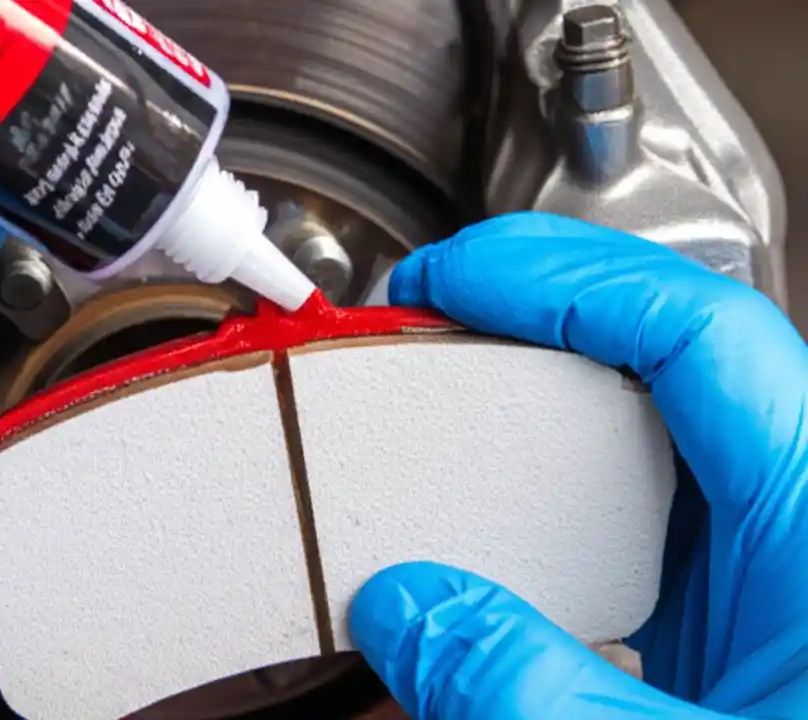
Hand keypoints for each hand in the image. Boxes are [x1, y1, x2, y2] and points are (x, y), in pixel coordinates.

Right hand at [351, 212, 807, 718]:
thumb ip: (528, 690)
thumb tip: (408, 610)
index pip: (700, 330)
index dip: (567, 274)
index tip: (456, 273)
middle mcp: (807, 524)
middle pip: (671, 357)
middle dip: (541, 315)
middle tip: (430, 319)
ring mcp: (776, 569)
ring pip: (656, 428)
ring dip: (546, 395)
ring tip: (447, 394)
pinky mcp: (743, 615)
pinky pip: (644, 508)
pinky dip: (559, 485)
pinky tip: (503, 514)